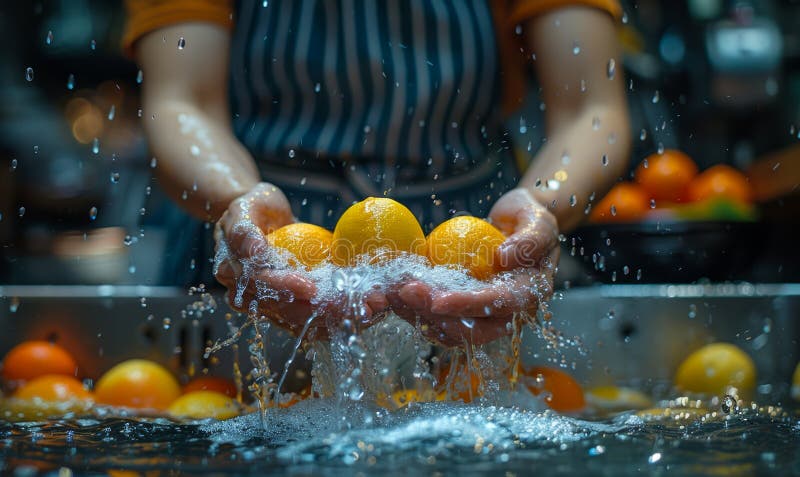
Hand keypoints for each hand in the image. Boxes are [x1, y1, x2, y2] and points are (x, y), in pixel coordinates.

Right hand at [213, 183, 386, 338]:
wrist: (259, 220)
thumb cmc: (252, 208)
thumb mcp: (243, 210)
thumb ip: (243, 230)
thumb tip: (254, 249)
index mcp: (233, 274)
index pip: (261, 284)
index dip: (285, 287)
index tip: (310, 286)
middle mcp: (250, 296)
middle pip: (287, 309)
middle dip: (321, 310)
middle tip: (351, 304)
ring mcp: (272, 306)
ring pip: (304, 320)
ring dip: (337, 319)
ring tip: (368, 311)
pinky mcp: (292, 307)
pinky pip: (315, 319)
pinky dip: (339, 318)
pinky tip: (365, 314)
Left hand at [389, 188, 558, 346]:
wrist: (519, 224)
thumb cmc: (530, 218)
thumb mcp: (538, 220)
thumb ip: (530, 238)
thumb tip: (505, 257)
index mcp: (529, 295)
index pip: (498, 306)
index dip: (468, 306)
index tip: (437, 301)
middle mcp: (508, 313)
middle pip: (471, 329)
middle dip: (435, 315)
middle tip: (405, 292)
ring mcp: (485, 315)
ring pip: (450, 330)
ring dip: (419, 315)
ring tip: (392, 293)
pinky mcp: (465, 311)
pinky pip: (439, 319)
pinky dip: (416, 310)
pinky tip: (394, 293)